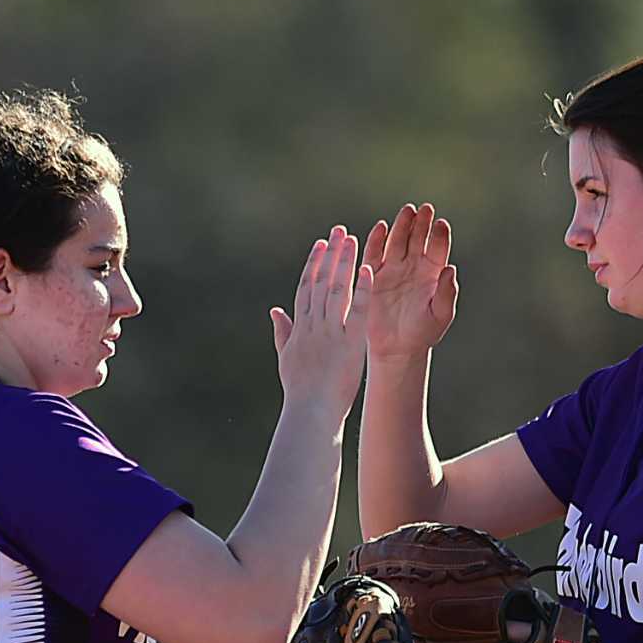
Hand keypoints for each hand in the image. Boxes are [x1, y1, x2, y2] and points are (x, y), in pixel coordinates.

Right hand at [271, 225, 366, 420]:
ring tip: (352, 240)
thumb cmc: (300, 392)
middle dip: (330, 254)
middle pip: (320, 282)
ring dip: (343, 263)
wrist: (310, 412)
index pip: (305, 288)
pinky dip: (362, 290)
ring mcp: (330, 333)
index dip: (313, 264)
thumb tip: (274, 310)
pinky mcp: (348, 343)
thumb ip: (282, 332)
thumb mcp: (286, 359)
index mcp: (300, 328)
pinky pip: (356, 312)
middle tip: (338, 230)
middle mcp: (313, 325)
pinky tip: (368, 269)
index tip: (320, 244)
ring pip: (336, 290)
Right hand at [362, 203, 458, 361]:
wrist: (398, 349)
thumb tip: (450, 269)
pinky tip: (381, 227)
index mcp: (432, 273)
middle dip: (421, 224)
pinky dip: (376, 241)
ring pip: (397, 241)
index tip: (440, 224)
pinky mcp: (375, 276)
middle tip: (425, 209)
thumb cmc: (423, 333)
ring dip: (402, 226)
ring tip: (407, 211)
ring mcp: (393, 270)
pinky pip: (374, 254)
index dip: (439, 235)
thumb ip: (447, 292)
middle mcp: (413, 267)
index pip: (437, 248)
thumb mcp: (441, 315)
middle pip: (417, 239)